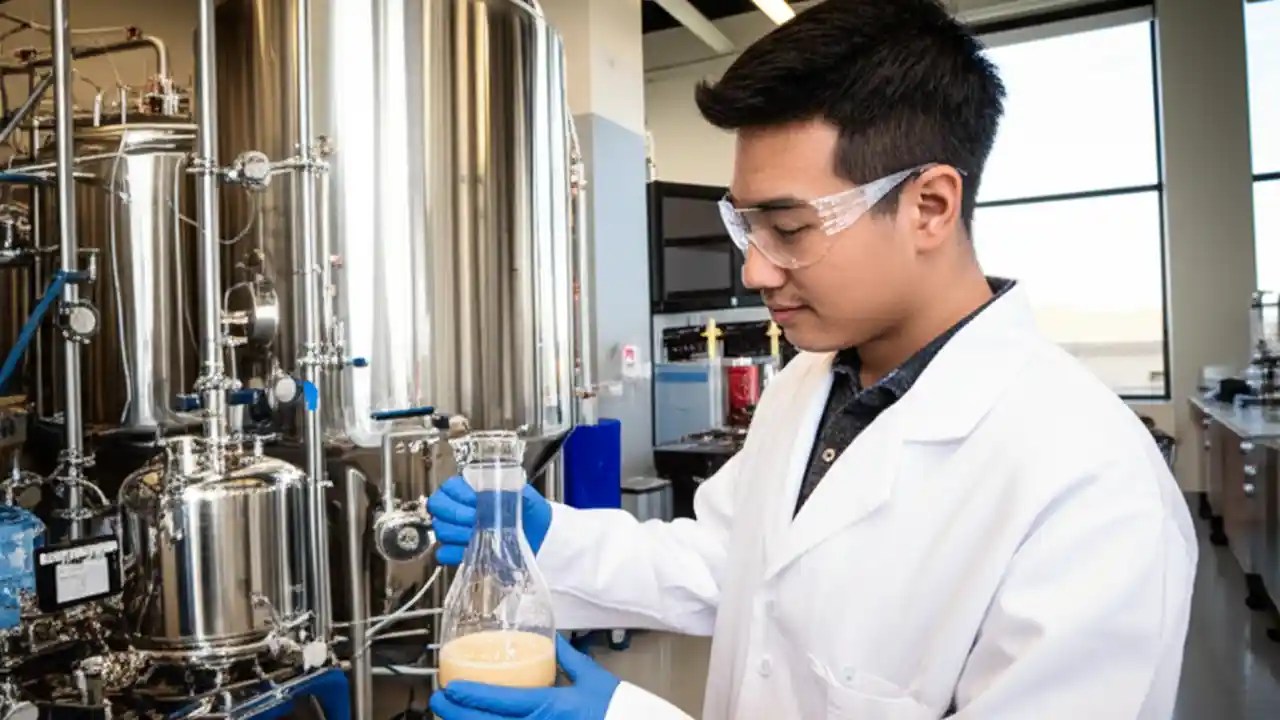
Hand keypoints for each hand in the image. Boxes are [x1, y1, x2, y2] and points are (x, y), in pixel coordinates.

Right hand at [427, 476, 552, 565]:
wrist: (539, 536)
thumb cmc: (529, 512)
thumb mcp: (526, 496)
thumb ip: (515, 490)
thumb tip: (505, 490)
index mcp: (471, 489)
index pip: (449, 487)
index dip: (459, 494)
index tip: (476, 501)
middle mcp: (460, 508)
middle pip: (438, 507)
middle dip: (456, 514)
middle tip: (475, 520)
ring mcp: (458, 530)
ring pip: (441, 529)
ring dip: (457, 533)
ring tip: (477, 535)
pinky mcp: (461, 552)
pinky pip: (444, 553)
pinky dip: (454, 553)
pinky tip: (470, 551)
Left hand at [430, 635, 619, 719]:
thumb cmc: (616, 708)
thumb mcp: (593, 678)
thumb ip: (568, 658)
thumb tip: (552, 639)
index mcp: (550, 706)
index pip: (501, 702)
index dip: (471, 695)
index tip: (450, 687)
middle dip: (457, 715)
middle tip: (438, 701)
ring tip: (451, 716)